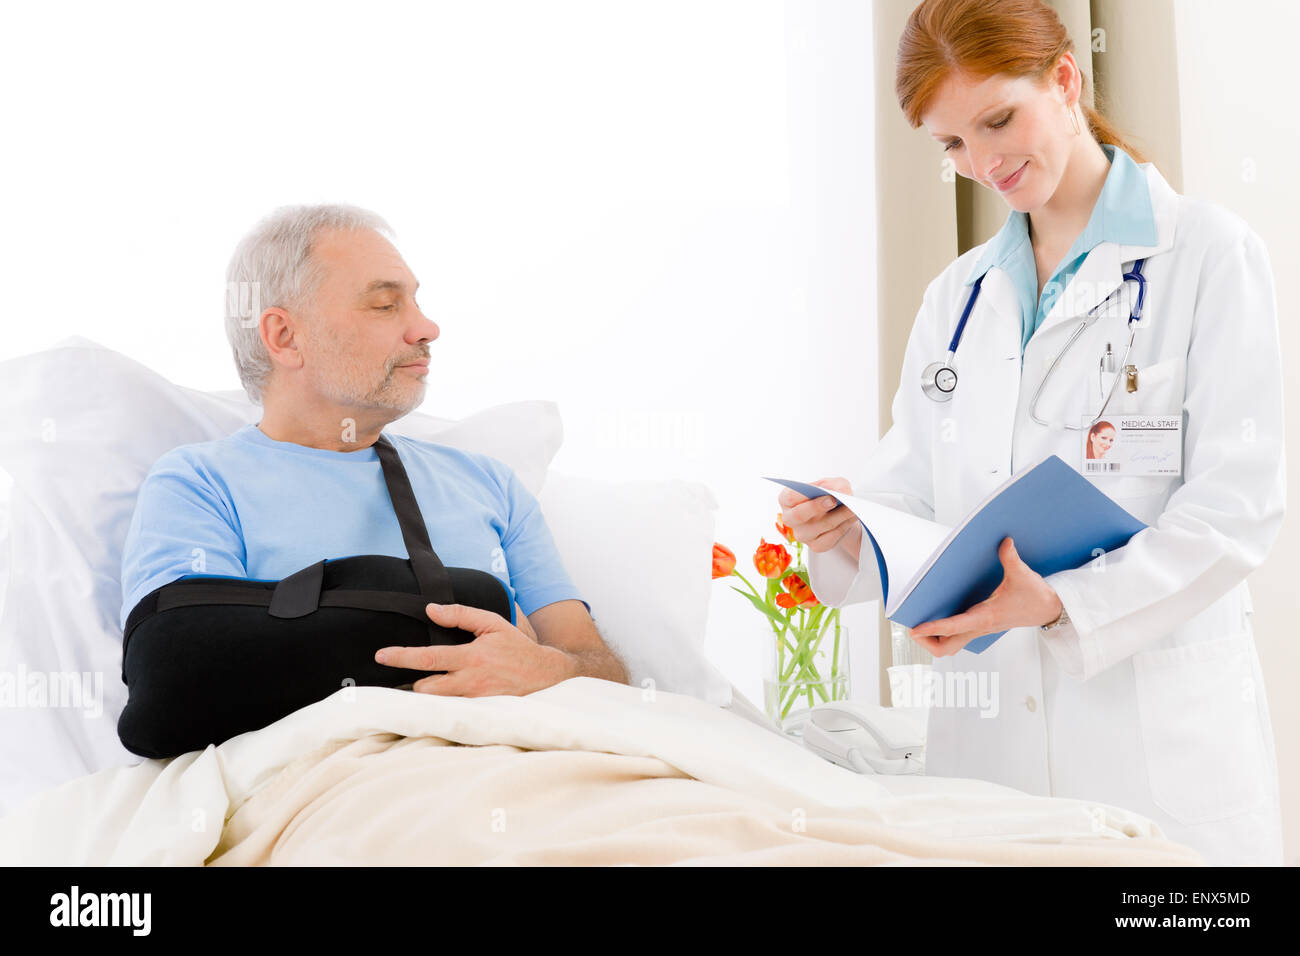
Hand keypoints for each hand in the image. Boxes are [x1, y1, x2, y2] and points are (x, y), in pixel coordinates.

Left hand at [375, 603, 578, 695]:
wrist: (547, 676)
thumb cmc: (517, 648)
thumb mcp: (493, 623)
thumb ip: (461, 615)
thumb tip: (431, 610)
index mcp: (472, 657)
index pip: (429, 658)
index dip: (401, 657)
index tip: (381, 656)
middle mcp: (471, 682)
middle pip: (426, 689)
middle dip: (414, 683)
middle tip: (412, 677)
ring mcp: (475, 702)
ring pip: (437, 704)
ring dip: (428, 696)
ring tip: (427, 687)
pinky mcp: (480, 714)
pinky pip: (452, 712)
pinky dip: (444, 706)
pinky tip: (446, 700)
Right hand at [778, 477, 859, 552]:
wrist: (839, 513)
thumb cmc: (830, 496)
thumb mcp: (833, 484)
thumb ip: (836, 485)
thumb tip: (841, 492)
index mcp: (787, 500)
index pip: (790, 498)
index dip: (806, 495)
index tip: (827, 494)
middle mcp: (790, 519)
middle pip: (798, 516)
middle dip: (817, 508)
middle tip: (835, 501)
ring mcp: (801, 535)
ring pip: (818, 527)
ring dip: (837, 517)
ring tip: (851, 508)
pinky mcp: (815, 546)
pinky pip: (829, 539)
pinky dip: (842, 528)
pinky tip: (850, 519)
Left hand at [906, 537, 1063, 657]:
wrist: (1049, 609)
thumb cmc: (1035, 596)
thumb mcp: (1023, 574)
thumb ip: (1011, 558)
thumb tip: (1005, 541)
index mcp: (985, 617)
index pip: (953, 627)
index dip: (932, 628)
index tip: (915, 629)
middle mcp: (979, 627)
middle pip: (946, 647)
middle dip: (927, 642)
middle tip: (913, 628)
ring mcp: (979, 630)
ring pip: (950, 646)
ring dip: (933, 640)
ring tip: (920, 626)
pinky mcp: (981, 628)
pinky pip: (956, 638)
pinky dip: (943, 634)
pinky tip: (937, 620)